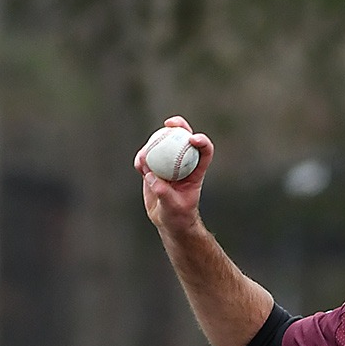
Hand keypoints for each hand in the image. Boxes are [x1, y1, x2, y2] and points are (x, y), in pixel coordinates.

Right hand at [136, 117, 213, 234]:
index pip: (204, 152)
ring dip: (153, 143)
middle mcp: (183, 164)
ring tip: (145, 155)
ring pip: (162, 145)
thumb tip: (152, 176)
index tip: (193, 139)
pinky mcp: (154, 169)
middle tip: (169, 123)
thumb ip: (164, 193)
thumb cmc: (178, 217)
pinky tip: (140, 165)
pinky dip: (142, 159)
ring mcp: (168, 164)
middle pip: (183, 139)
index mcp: (196, 171)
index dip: (202, 141)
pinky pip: (147, 159)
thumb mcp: (174, 207)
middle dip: (179, 126)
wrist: (168, 222)